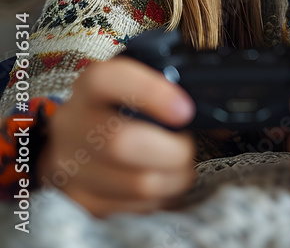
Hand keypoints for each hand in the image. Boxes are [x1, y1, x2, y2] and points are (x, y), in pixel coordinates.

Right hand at [37, 56, 196, 216]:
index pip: (108, 80)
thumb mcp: (140, 87)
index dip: (150, 93)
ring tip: (179, 167)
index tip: (184, 110)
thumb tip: (217, 118)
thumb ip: (172, 91)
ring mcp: (72, 166)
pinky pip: (133, 208)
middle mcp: (73, 125)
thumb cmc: (122, 110)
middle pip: (122, 143)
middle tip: (186, 147)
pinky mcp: (81, 200)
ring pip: (137, 183)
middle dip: (173, 149)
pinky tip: (161, 183)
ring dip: (174, 178)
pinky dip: (159, 199)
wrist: (76, 142)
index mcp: (90, 87)